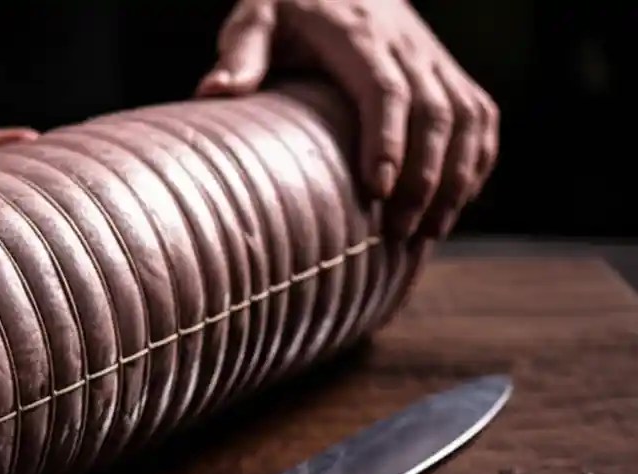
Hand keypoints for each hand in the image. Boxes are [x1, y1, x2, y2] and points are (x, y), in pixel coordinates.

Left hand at [196, 0, 499, 239]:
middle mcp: (407, 45)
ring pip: (468, 116)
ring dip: (457, 176)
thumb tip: (212, 93)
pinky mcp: (448, 70)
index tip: (377, 192)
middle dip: (425, 176)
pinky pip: (480, 114)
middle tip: (400, 232)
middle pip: (436, 112)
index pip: (385, 90)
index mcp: (359, 36)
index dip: (388, 141)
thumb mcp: (256, 17)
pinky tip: (458, 199)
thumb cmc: (287, 4)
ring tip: (430, 230)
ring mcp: (434, 58)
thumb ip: (241, 55)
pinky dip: (477, 158)